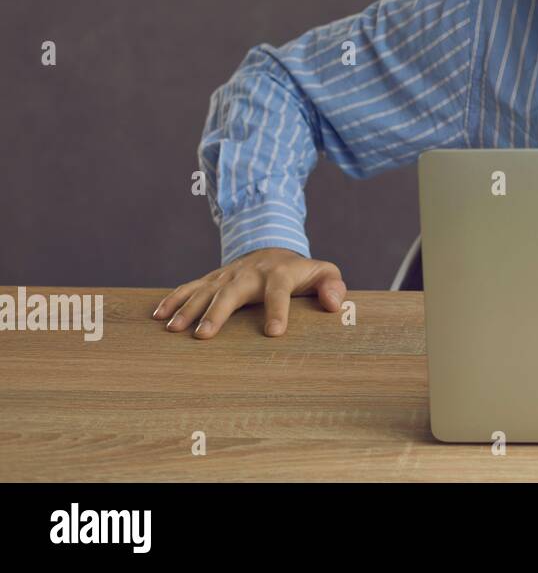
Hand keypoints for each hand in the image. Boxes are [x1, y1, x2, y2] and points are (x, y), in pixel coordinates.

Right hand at [151, 247, 347, 338]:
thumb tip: (334, 303)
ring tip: (174, 330)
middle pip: (232, 292)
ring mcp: (227, 275)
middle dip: (217, 312)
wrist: (273, 247)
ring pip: (205, 291)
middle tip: (204, 336)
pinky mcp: (212, 279)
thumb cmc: (301, 271)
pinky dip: (172, 300)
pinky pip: (189, 288)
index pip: (279, 291)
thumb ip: (333, 286)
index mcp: (279, 274)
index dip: (278, 310)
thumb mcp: (323, 272)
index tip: (274, 333)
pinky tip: (158, 317)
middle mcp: (250, 273)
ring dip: (188, 309)